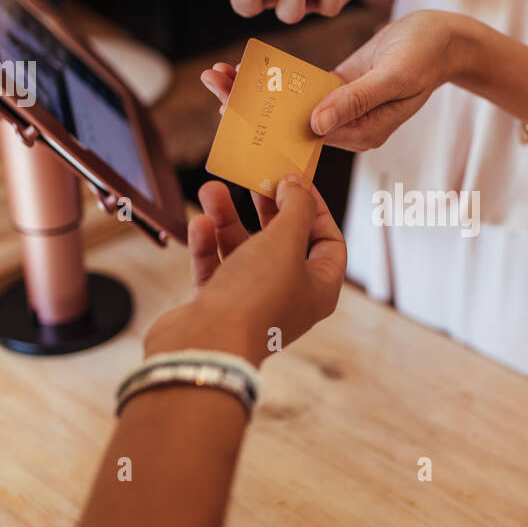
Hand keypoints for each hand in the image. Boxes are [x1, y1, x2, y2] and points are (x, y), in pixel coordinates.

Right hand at [142, 178, 346, 365]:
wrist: (205, 346)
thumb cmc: (255, 296)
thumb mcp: (285, 241)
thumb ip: (295, 207)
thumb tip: (297, 185)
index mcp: (319, 288)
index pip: (328, 242)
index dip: (316, 208)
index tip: (294, 181)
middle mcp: (289, 297)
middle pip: (283, 243)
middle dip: (267, 208)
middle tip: (255, 180)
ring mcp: (252, 303)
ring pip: (244, 251)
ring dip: (228, 219)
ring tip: (211, 190)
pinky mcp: (218, 307)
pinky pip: (216, 268)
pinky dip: (208, 245)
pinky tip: (199, 223)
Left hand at [199, 11, 468, 151]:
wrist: (446, 37)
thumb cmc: (427, 54)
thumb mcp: (393, 76)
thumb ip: (355, 99)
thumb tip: (315, 124)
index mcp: (363, 134)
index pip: (306, 136)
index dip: (266, 125)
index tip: (232, 111)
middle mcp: (349, 127)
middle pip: (290, 123)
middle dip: (251, 107)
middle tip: (214, 87)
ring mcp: (343, 107)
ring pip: (290, 105)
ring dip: (257, 91)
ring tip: (218, 75)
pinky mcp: (340, 87)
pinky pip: (302, 87)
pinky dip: (276, 79)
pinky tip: (248, 69)